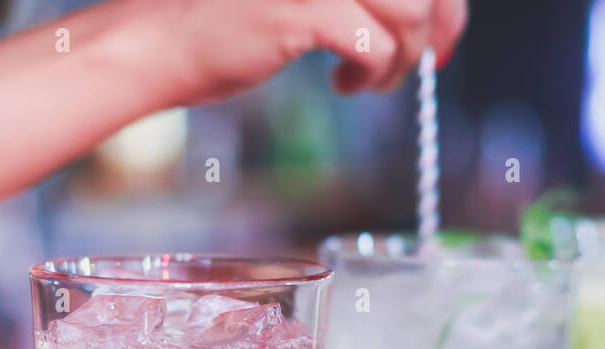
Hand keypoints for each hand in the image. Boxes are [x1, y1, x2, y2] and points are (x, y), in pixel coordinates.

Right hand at [158, 0, 469, 104]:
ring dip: (403, 58)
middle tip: (424, 64)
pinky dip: (373, 74)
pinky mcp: (306, 8)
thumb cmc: (221, 21)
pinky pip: (374, 45)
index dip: (446, 0)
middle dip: (439, 28)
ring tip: (372, 80)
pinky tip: (346, 85)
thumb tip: (423, 13)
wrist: (159, 43)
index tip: (442, 35)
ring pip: (410, 11)